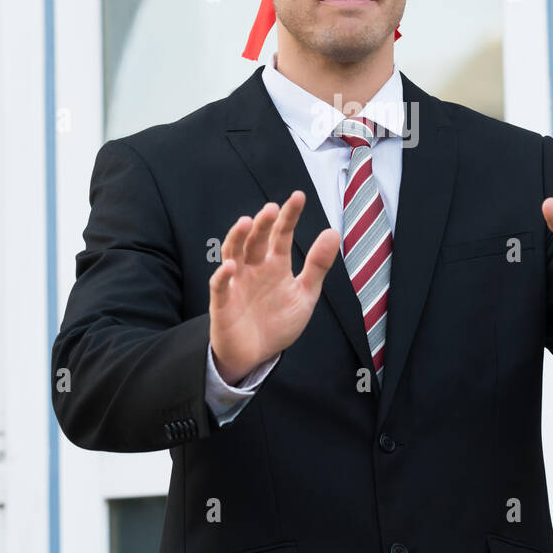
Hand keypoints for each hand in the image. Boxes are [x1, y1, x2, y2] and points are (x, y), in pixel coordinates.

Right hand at [209, 191, 340, 384]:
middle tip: (272, 209)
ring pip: (233, 254)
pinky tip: (230, 266)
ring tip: (246, 222)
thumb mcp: (304, 294)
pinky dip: (222, 275)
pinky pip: (219, 286)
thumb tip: (333, 232)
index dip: (289, 216)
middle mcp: (254, 268)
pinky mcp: (222, 303)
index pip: (281, 234)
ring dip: (237, 238)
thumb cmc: (278, 321)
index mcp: (274, 264)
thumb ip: (318, 265)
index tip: (298, 196)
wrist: (256, 355)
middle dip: (262, 223)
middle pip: (255, 240)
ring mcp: (236, 283)